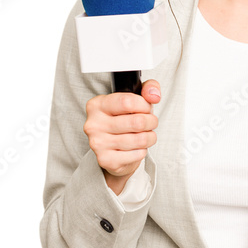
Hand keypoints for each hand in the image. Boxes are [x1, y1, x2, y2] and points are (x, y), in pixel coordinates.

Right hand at [84, 79, 159, 193]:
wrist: (113, 148)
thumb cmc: (124, 120)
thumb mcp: (135, 98)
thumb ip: (148, 88)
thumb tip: (154, 96)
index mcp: (97, 105)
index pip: (127, 102)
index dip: (144, 105)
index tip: (146, 108)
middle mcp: (93, 124)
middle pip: (137, 122)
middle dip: (151, 122)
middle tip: (151, 122)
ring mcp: (97, 143)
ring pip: (139, 139)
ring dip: (149, 137)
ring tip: (146, 135)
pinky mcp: (106, 160)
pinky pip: (137, 154)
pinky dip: (143, 150)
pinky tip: (137, 147)